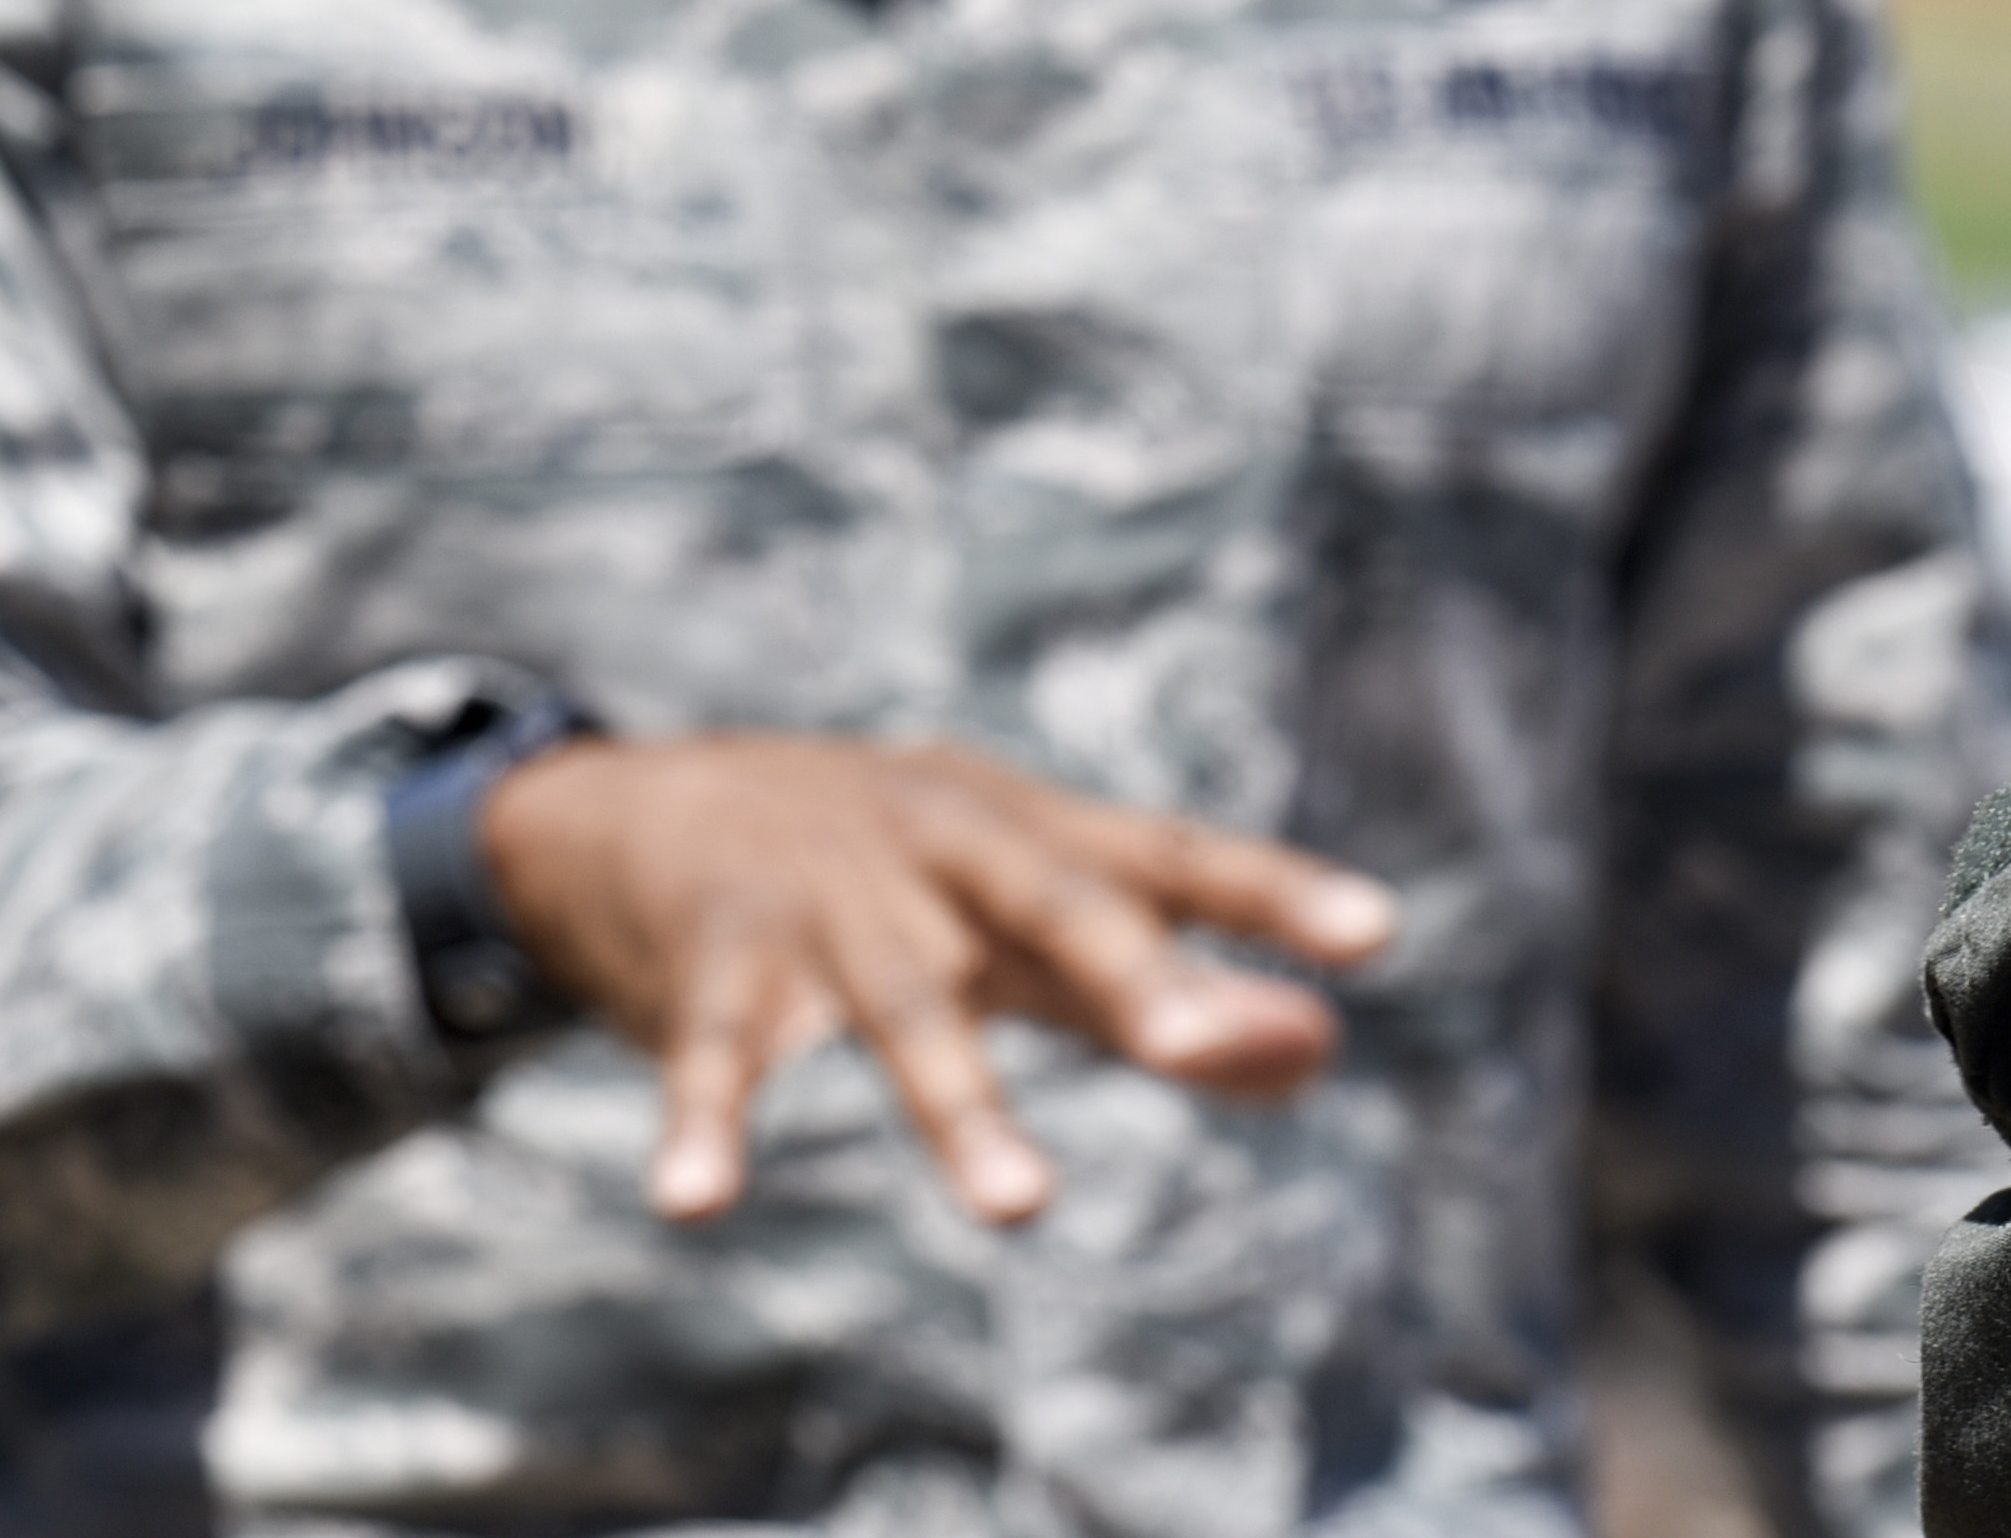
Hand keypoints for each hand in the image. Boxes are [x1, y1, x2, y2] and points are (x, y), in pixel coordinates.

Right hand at [472, 729, 1395, 1227]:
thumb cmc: (884, 869)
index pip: (1169, 855)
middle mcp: (938, 851)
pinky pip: (717, 1051)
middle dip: (1128, 971)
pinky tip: (694, 1202)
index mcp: (1027, 833)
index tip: (1374, 935)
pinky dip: (703, 1126)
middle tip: (1200, 1046)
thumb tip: (1318, 1053)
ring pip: (904, 1002)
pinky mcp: (717, 959)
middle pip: (1048, 903)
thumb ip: (1166, 990)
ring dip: (961, 1104)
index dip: (1270, 892)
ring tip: (1019, 1209)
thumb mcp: (1024, 918)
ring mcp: (825, 902)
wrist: (635, 801)